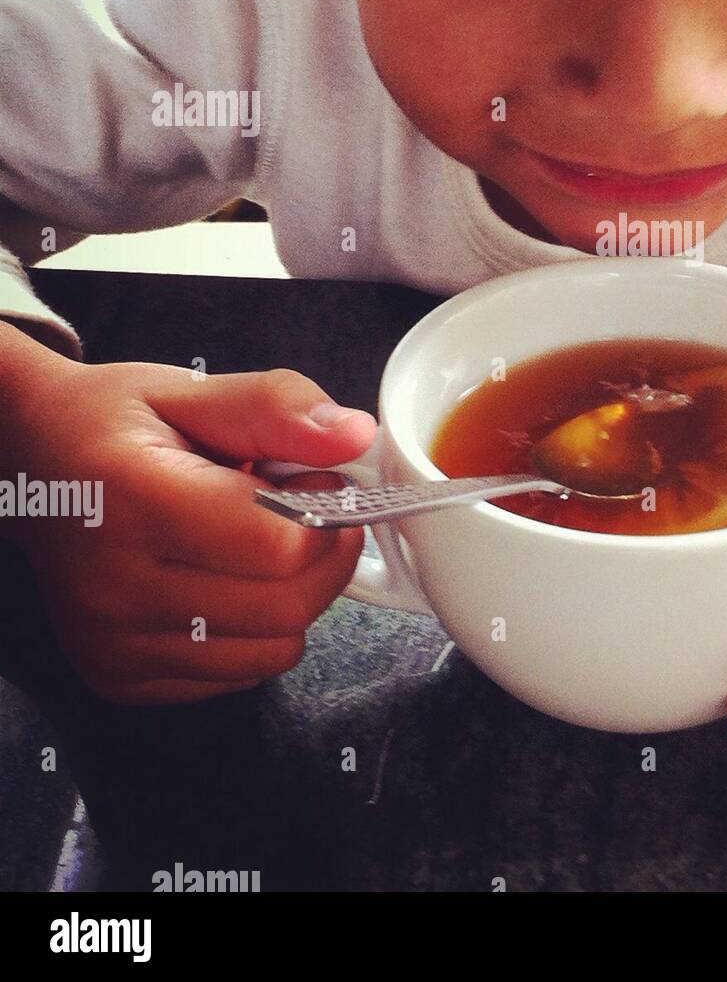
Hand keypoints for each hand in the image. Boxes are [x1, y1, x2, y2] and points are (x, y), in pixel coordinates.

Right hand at [1, 329, 374, 703]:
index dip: (323, 512)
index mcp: (134, 503)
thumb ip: (277, 408)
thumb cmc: (113, 425)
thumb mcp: (192, 391)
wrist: (31, 464)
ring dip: (297, 599)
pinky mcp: (121, 678)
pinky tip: (229, 582)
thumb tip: (352, 436)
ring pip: (272, 652)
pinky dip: (257, 634)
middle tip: (306, 513)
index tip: (315, 480)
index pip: (279, 547)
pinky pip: (237, 675)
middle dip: (325, 557)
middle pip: (285, 607)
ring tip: (263, 547)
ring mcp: (114, 644)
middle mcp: (115, 588)